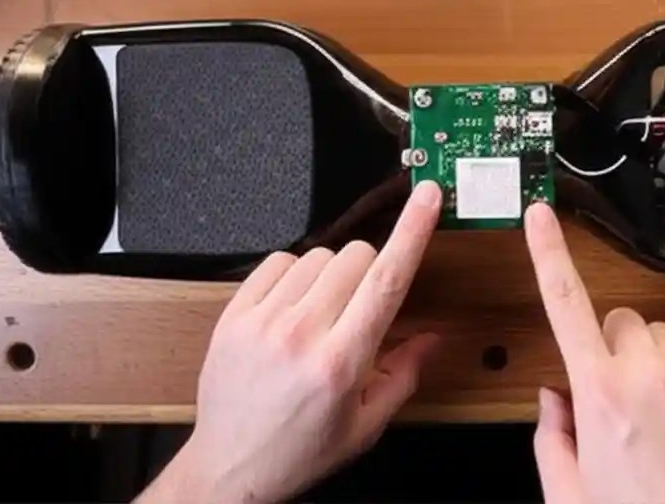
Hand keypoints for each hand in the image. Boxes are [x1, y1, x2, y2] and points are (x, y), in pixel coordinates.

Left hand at [139, 182, 443, 503]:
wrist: (231, 467)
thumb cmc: (299, 450)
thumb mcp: (366, 425)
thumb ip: (404, 374)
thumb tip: (434, 337)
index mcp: (341, 362)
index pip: (387, 280)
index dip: (413, 231)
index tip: (427, 196)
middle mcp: (301, 334)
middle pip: (356, 256)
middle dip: (370, 272)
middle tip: (360, 310)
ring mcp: (263, 321)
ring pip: (318, 256)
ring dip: (331, 276)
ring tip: (322, 317)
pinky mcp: (234, 315)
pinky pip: (278, 262)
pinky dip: (294, 275)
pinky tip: (293, 308)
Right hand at [524, 203, 664, 503]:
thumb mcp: (571, 496)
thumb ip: (551, 440)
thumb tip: (553, 400)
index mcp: (599, 396)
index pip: (565, 305)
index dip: (548, 253)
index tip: (540, 216)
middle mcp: (650, 374)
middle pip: (621, 321)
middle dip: (616, 350)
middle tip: (623, 400)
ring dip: (659, 361)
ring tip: (664, 417)